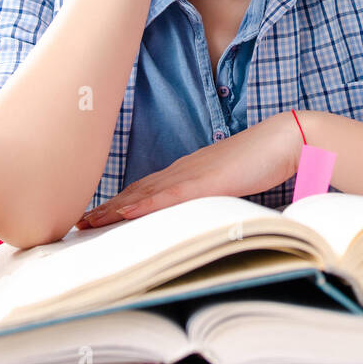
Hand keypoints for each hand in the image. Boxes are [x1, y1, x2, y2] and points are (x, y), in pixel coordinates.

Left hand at [74, 111, 303, 228]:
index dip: (119, 202)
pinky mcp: (204, 180)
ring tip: (88, 223)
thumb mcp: (230, 180)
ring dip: (114, 209)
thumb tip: (202, 207)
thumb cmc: (263, 159)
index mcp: (187, 170)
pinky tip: (123, 214)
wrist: (284, 139)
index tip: (98, 215)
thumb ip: (212, 191)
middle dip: (106, 208)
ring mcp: (191, 174)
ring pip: (143, 194)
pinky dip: (143, 205)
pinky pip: (167, 196)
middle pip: (136, 191)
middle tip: (78, 223)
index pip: (145, 189)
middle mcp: (182, 170)